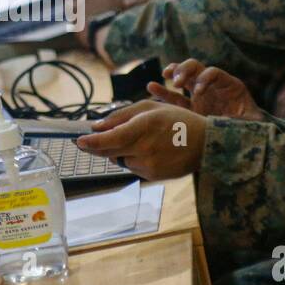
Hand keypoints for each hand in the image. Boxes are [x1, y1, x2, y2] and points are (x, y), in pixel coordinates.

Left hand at [75, 99, 205, 179]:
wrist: (205, 144)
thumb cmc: (177, 121)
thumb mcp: (151, 108)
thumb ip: (121, 116)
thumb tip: (96, 126)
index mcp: (144, 127)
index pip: (110, 139)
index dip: (91, 142)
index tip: (79, 141)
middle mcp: (144, 148)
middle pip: (109, 152)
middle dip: (97, 146)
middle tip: (88, 141)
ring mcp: (148, 164)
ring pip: (119, 160)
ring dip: (119, 151)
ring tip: (138, 141)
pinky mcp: (152, 176)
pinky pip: (131, 167)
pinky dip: (132, 159)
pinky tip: (149, 151)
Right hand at [147, 58, 263, 119]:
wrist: (244, 138)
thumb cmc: (250, 128)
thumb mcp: (251, 123)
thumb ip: (245, 120)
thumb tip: (237, 121)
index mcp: (228, 86)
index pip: (214, 73)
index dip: (205, 78)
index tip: (198, 91)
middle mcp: (213, 87)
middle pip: (197, 68)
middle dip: (186, 71)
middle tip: (177, 82)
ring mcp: (200, 95)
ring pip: (184, 76)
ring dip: (174, 73)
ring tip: (166, 75)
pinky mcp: (190, 107)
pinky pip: (174, 97)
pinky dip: (163, 90)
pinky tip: (151, 86)